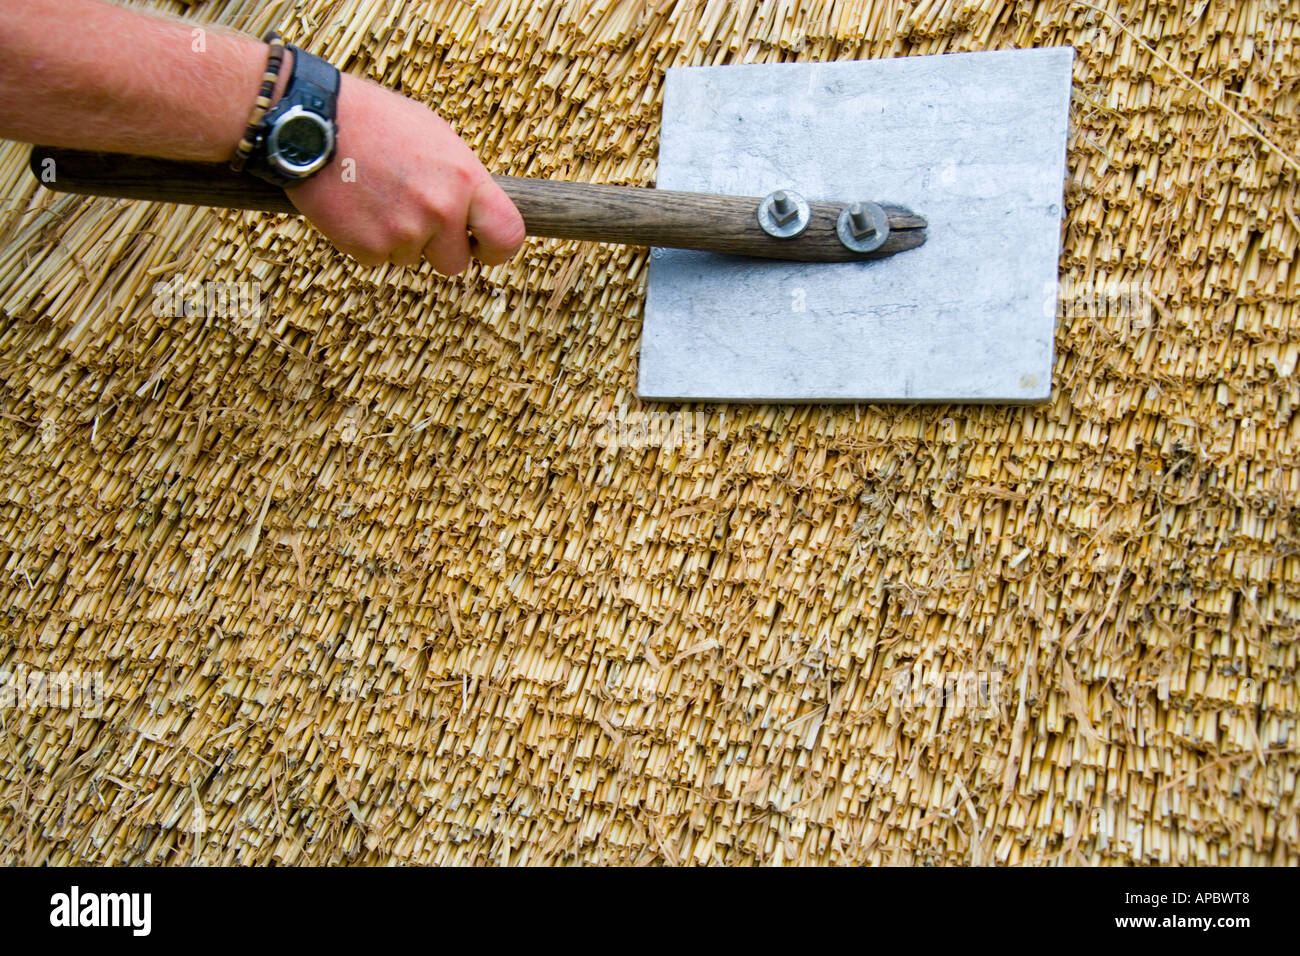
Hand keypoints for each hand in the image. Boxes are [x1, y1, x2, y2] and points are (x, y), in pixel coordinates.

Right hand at [286, 73, 524, 273]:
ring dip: (398, 240)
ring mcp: (404, 232)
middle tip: (414, 219)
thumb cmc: (374, 119)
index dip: (497, 250)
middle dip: (438, 249)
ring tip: (376, 197)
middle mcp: (440, 210)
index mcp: (465, 178)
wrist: (310, 122)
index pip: (507, 235)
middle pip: (455, 263)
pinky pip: (377, 259)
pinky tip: (355, 206)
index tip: (484, 250)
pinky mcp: (368, 248)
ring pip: (412, 259)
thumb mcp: (434, 135)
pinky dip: (366, 240)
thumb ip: (461, 178)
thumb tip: (475, 209)